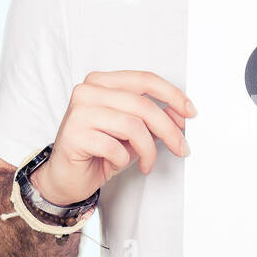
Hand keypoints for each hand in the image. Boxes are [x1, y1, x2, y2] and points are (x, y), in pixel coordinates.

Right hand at [31, 71, 196, 205]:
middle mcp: (88, 91)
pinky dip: (123, 161)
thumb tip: (181, 114)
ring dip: (148, 150)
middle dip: (168, 130)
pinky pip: (115, 148)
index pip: (145, 79)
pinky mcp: (74, 134)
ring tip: (147, 162)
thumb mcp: (133, 131)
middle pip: (142, 105)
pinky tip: (116, 164)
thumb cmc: (99, 151)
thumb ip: (154, 118)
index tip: (190, 112)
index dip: (172, 95)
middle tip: (181, 147)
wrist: (67, 177)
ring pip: (132, 126)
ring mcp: (79, 111)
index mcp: (102, 82)